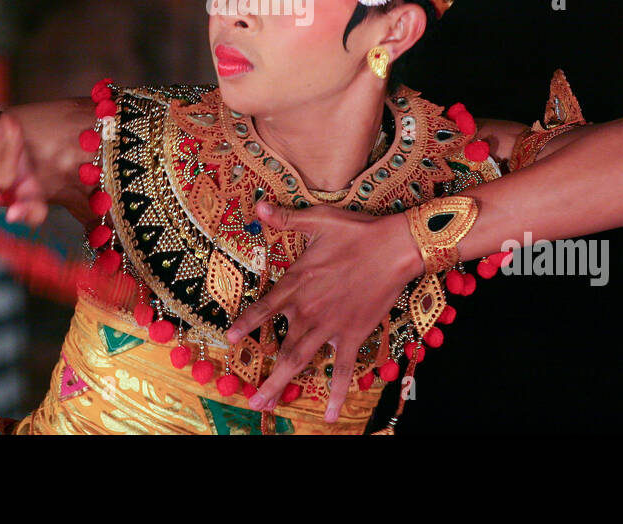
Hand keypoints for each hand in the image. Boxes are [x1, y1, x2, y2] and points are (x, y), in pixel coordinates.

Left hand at [224, 200, 422, 422]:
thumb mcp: (317, 220)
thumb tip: (258, 206)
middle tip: (250, 399)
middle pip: (281, 349)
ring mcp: (330, 326)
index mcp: (297, 283)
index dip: (246, 324)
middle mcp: (309, 310)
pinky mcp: (353, 334)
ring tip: (266, 405)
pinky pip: (343, 369)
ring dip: (282, 384)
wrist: (394, 247)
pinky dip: (337, 394)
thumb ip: (285, 218)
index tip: (228, 340)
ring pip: (301, 361)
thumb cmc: (356, 232)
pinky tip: (331, 416)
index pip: (264, 309)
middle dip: (264, 376)